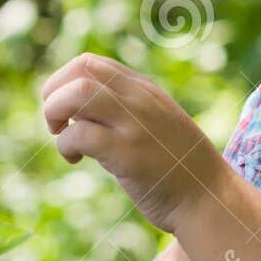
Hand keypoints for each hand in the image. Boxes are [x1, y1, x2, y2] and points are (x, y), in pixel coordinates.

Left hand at [40, 52, 226, 232]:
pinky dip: (65, 146)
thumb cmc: (176, 167)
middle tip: (56, 124)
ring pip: (77, 94)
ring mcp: (134, 124)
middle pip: (80, 69)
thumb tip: (77, 111)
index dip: (63, 82)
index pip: (89, 62)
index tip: (65, 112)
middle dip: (52, 94)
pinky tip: (75, 159)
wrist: (208, 198)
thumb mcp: (155, 123)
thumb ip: (124, 109)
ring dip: (54, 113)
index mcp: (142, 89)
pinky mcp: (127, 153)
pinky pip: (78, 134)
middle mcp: (138, 99)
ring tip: (61, 137)